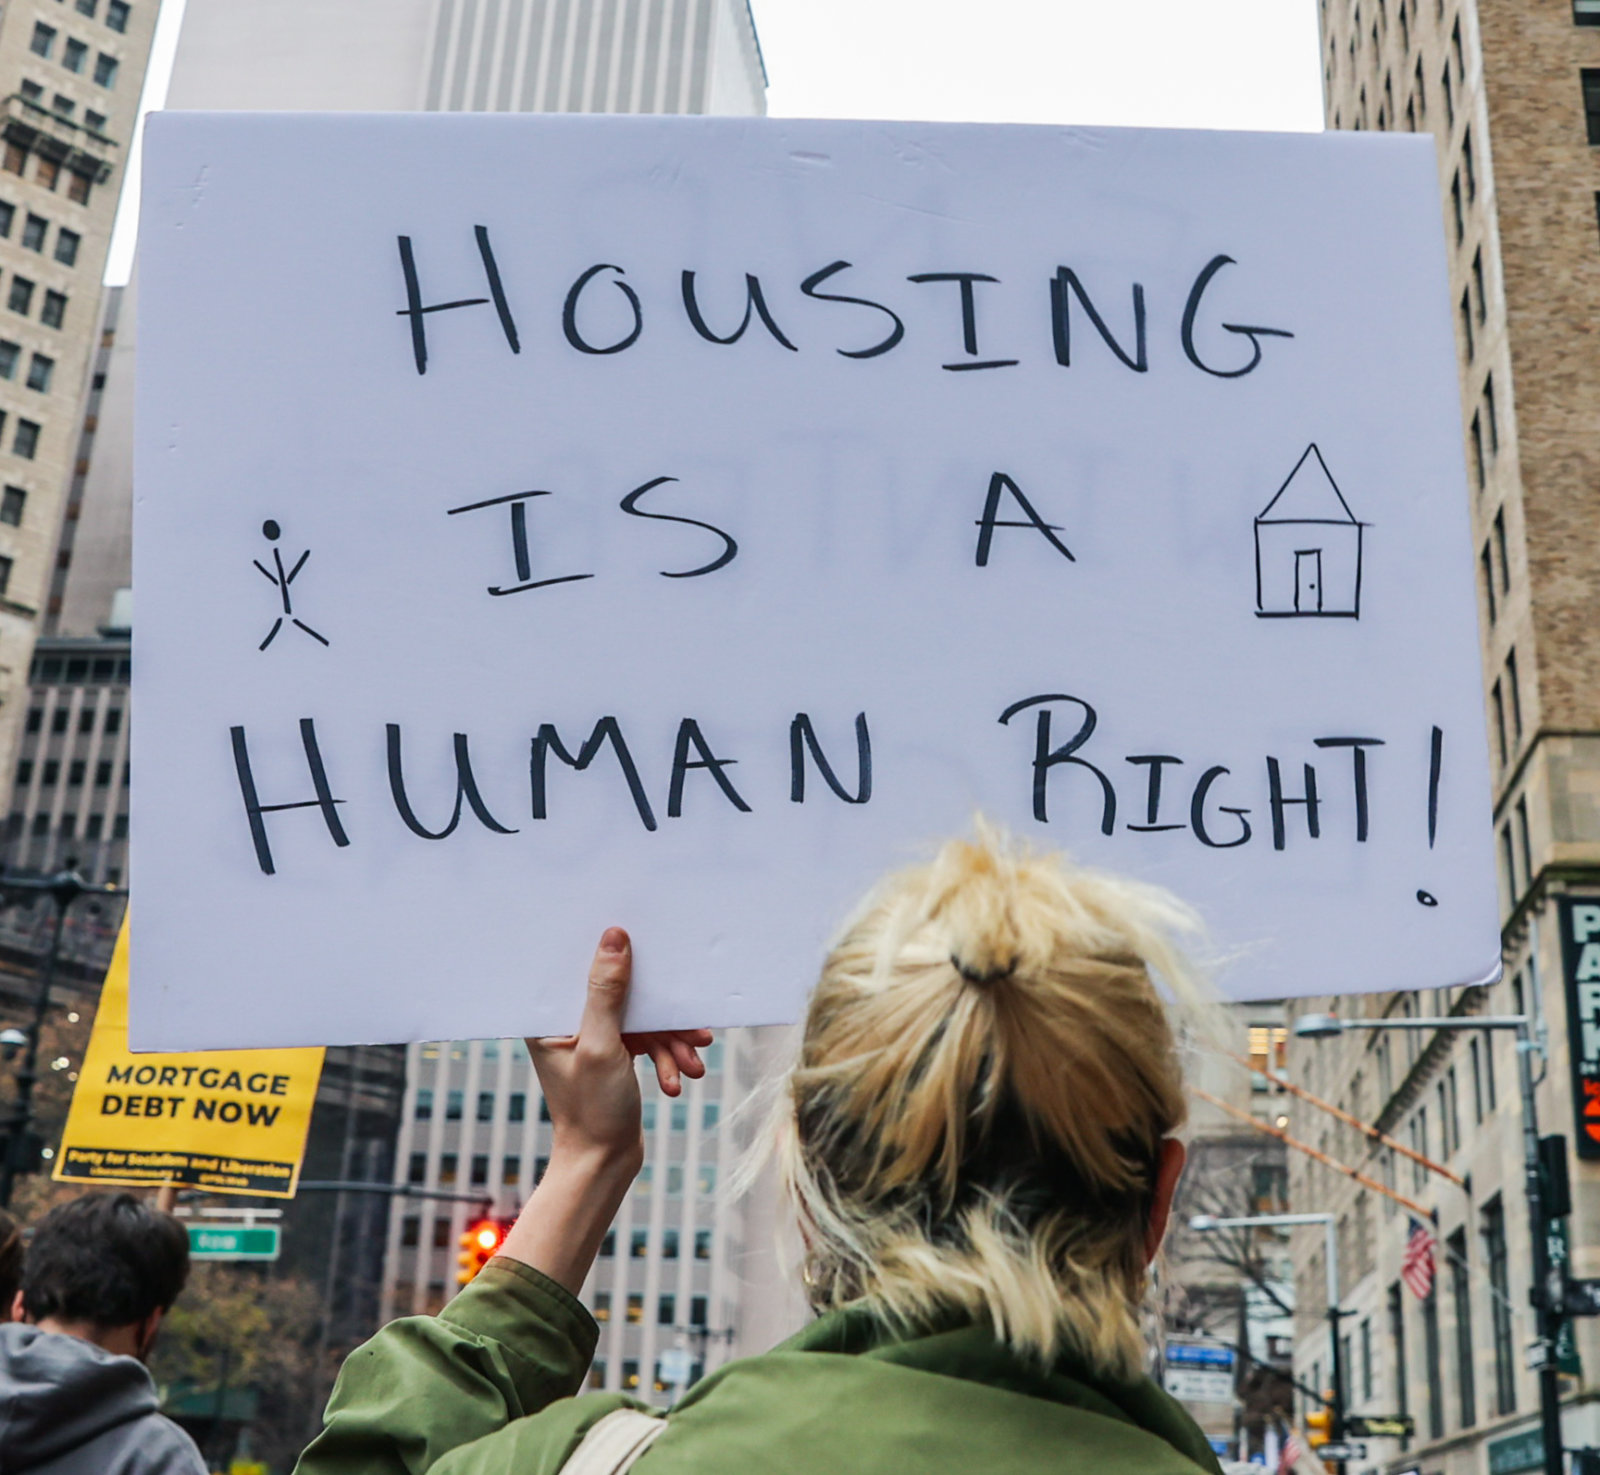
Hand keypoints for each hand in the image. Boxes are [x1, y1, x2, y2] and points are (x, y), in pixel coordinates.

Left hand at [526, 927, 711, 1172]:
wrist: (603, 1165)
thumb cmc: (591, 1112)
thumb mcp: (602, 1046)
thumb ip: (606, 992)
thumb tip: (614, 938)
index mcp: (550, 1018)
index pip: (582, 970)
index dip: (615, 956)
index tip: (648, 949)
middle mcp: (568, 1024)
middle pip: (622, 994)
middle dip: (661, 1016)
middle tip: (694, 1030)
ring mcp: (593, 1039)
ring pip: (642, 1020)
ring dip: (671, 1042)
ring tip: (693, 1065)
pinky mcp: (614, 1053)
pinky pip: (647, 1040)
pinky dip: (666, 1056)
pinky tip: (679, 1078)